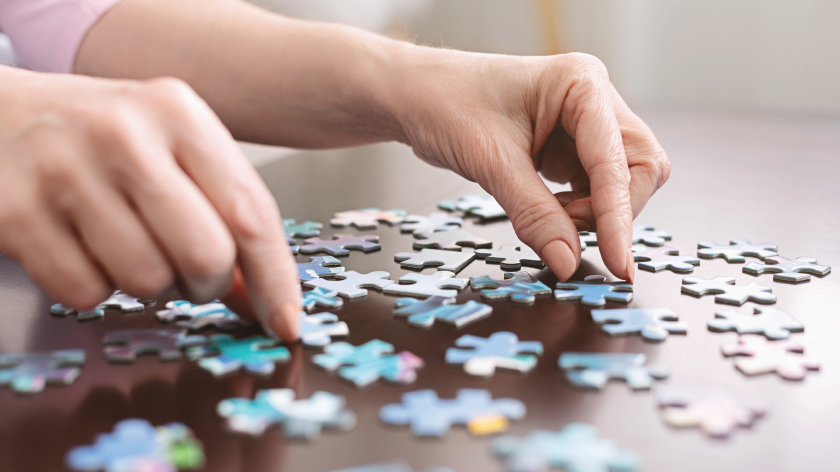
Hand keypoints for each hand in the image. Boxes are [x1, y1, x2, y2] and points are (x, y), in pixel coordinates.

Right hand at [0, 68, 299, 337]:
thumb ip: (222, 211)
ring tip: (129, 247)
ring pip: (147, 282)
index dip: (275, 279)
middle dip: (205, 285)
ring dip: (149, 286)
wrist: (1, 116)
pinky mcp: (17, 213)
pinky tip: (83, 248)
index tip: (285, 322)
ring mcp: (66, 172)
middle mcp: (125, 135)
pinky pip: (86, 293)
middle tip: (188, 274)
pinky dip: (93, 287)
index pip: (250, 213)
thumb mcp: (172, 150)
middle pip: (205, 256)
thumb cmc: (102, 138)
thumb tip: (260, 297)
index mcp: (178, 114)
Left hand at [389, 50, 670, 281]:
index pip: (617, 161)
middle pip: (639, 169)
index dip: (618, 216)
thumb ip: (533, 214)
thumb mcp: (490, 162)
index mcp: (581, 84)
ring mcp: (586, 126)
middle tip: (565, 229)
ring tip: (546, 215)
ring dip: (594, 213)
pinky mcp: (573, 148)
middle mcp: (594, 100)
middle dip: (611, 210)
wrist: (416, 97)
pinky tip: (547, 211)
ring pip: (622, 183)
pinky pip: (596, 190)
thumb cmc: (445, 104)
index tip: (617, 263)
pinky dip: (578, 211)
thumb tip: (568, 262)